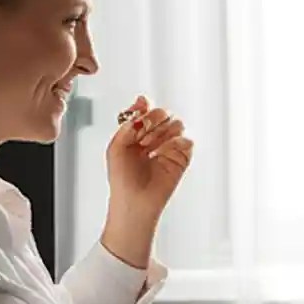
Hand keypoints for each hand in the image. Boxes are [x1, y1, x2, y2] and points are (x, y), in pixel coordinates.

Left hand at [106, 94, 190, 213]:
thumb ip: (128, 123)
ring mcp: (169, 147)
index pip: (146, 110)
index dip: (144, 108)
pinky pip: (186, 141)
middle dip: (152, 120)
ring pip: (176, 124)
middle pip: (162, 113)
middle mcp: (154, 138)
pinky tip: (161, 154)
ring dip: (162, 131)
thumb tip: (142, 102)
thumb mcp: (116, 146)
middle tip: (142, 135)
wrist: (134, 201)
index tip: (140, 112)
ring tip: (150, 146)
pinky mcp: (181, 158)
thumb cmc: (122, 179)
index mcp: (137, 134)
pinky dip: (175, 143)